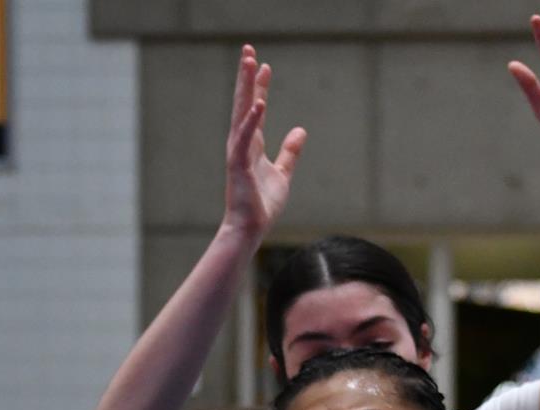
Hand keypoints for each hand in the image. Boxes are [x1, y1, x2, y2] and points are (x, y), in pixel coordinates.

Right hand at [224, 45, 306, 238]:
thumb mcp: (283, 173)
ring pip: (242, 113)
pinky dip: (252, 120)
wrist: (250, 229)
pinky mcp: (239, 165)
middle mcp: (242, 143)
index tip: (264, 64)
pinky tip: (260, 102)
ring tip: (250, 63)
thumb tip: (300, 131)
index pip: (255, 108)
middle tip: (249, 50)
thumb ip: (290, 152)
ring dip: (245, 88)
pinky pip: (246, 138)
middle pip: (244, 103)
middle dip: (246, 76)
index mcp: (251, 145)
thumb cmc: (262, 204)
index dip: (259, 86)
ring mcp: (238, 152)